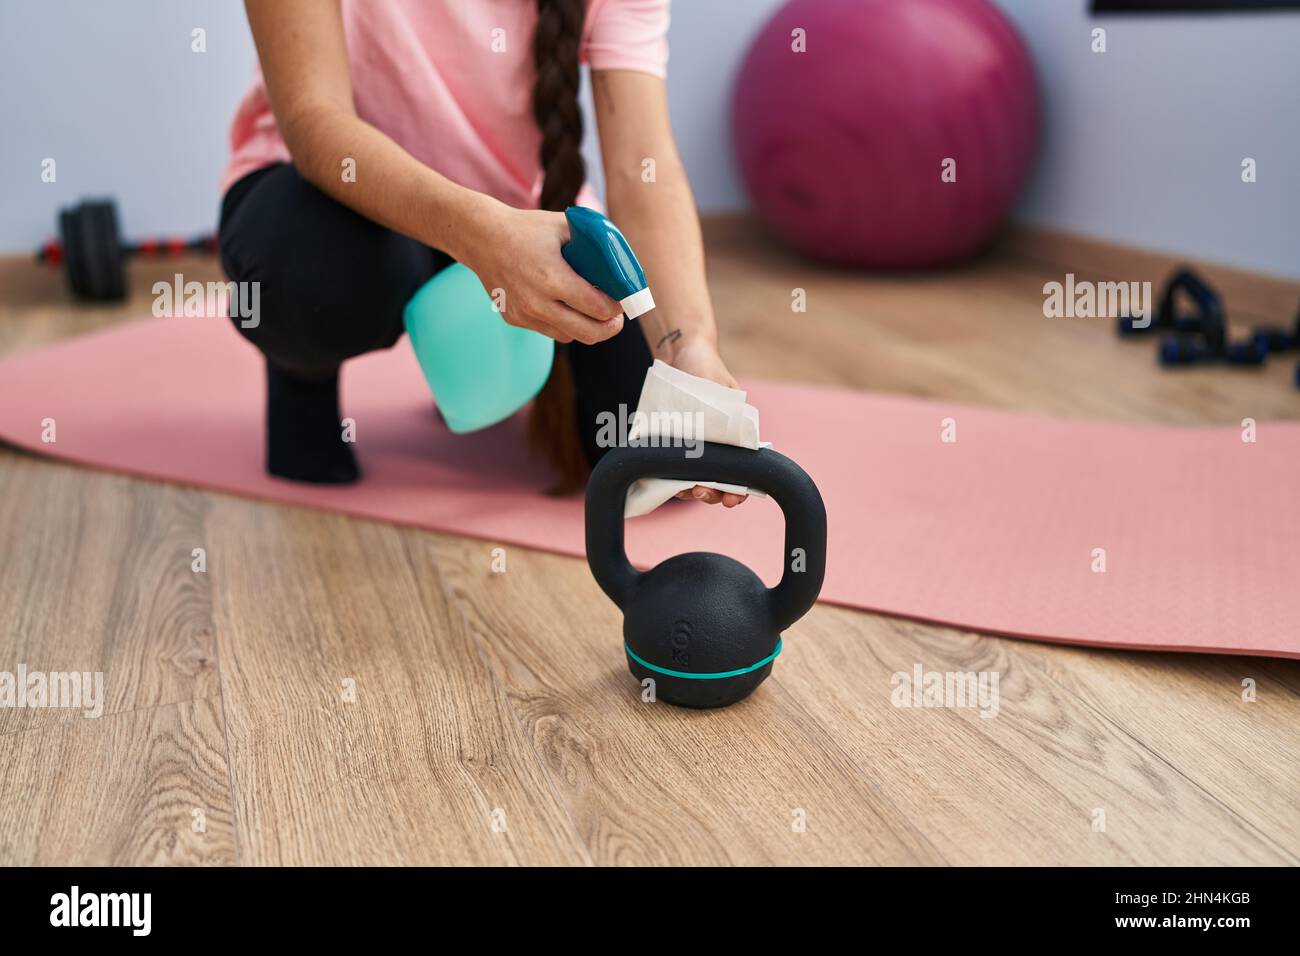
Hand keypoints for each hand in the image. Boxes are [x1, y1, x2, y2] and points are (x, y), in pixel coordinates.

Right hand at [458, 201, 624, 344]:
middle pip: (588, 333)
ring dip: (586, 328)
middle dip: (609, 328)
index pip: (597, 308)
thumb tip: (621, 256)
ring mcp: (524, 314)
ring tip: (595, 314)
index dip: (616, 309)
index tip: (623, 302)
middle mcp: (537, 302)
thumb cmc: (525, 228)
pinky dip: (564, 324)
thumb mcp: (564, 225)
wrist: (481, 237)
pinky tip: (569, 309)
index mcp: (553, 278)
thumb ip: (593, 240)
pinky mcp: (515, 319)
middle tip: (616, 318)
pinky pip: (549, 330)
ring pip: (569, 336)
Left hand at [668, 341, 747, 508]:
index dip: (739, 491)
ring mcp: (691, 449)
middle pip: (717, 484)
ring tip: (686, 490)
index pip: (741, 474)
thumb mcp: (724, 392)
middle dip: (712, 494)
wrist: (681, 355)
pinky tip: (665, 479)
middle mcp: (714, 449)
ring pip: (693, 481)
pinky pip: (669, 468)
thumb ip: (730, 416)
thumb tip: (733, 441)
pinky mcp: (669, 445)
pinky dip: (668, 477)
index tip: (732, 498)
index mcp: (734, 440)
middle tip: (702, 491)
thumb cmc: (709, 372)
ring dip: (689, 491)